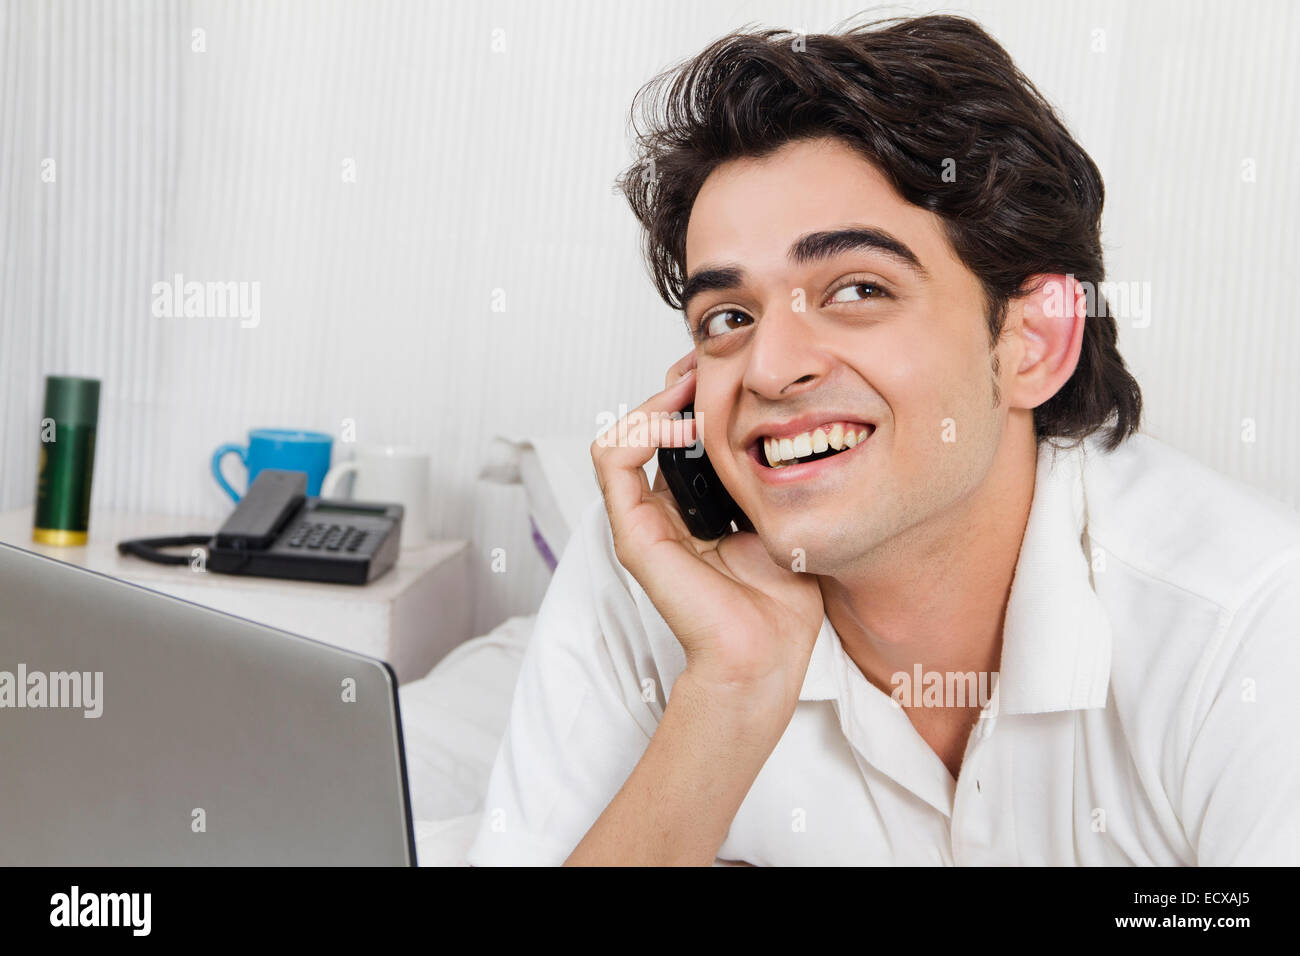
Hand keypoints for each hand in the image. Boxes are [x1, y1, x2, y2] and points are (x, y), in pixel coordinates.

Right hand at [590, 350, 824, 720]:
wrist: (767, 654)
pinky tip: (679, 422)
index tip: (727, 366)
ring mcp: (642, 520)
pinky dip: (638, 428)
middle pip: (649, 427)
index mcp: (693, 505)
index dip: (694, 393)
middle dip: (675, 386)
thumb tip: (787, 421)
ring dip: (654, 401)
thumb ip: (772, 474)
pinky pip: (612, 459)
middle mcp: (662, 509)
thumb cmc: (782, 598)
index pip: (676, 433)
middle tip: (708, 362)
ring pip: (622, 433)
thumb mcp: (785, 515)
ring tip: (691, 386)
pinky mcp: (633, 533)